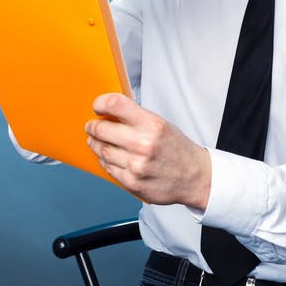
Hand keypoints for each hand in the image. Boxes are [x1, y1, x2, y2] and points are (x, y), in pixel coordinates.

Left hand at [85, 93, 210, 208]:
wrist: (194, 177)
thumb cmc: (177, 149)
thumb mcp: (162, 124)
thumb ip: (136, 118)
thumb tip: (109, 112)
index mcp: (152, 124)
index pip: (115, 104)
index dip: (101, 103)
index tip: (98, 106)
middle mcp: (143, 144)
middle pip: (101, 129)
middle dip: (93, 127)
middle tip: (91, 126)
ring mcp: (136, 165)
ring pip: (102, 150)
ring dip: (96, 144)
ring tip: (97, 141)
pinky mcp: (132, 182)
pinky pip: (108, 168)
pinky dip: (104, 161)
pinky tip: (108, 157)